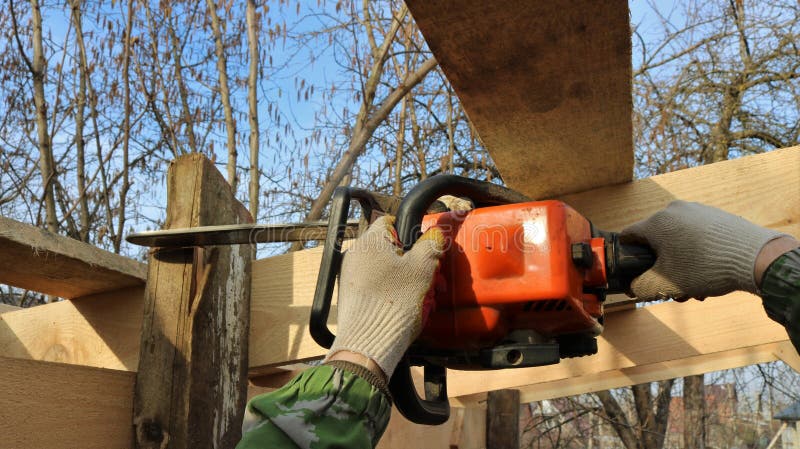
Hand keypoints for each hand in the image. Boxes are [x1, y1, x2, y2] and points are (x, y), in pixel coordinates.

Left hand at [326, 215, 444, 378]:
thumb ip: (430, 246)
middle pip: (389, 249)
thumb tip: (435, 232)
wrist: (368, 344)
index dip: (410, 233)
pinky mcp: (351, 297)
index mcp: (369, 242)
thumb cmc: (394, 302)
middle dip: (412, 262)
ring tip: (422, 297)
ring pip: (384, 269)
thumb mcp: (421, 269)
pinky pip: (376, 286)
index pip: (390, 222)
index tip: (424, 249)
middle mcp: (354, 255)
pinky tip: (406, 308)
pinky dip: (392, 292)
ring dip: (405, 279)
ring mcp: (350, 277)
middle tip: (431, 278)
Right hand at [620, 201, 786, 300]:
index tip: (634, 274)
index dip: (627, 257)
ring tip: (695, 285)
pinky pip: (696, 234)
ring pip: (677, 239)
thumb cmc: (704, 267)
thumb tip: (633, 287)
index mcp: (656, 222)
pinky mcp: (715, 215)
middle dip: (661, 266)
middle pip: (656, 241)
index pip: (628, 236)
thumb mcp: (666, 283)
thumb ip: (641, 286)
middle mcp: (673, 210)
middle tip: (673, 287)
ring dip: (680, 263)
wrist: (755, 257)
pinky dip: (696, 252)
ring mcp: (697, 210)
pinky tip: (709, 270)